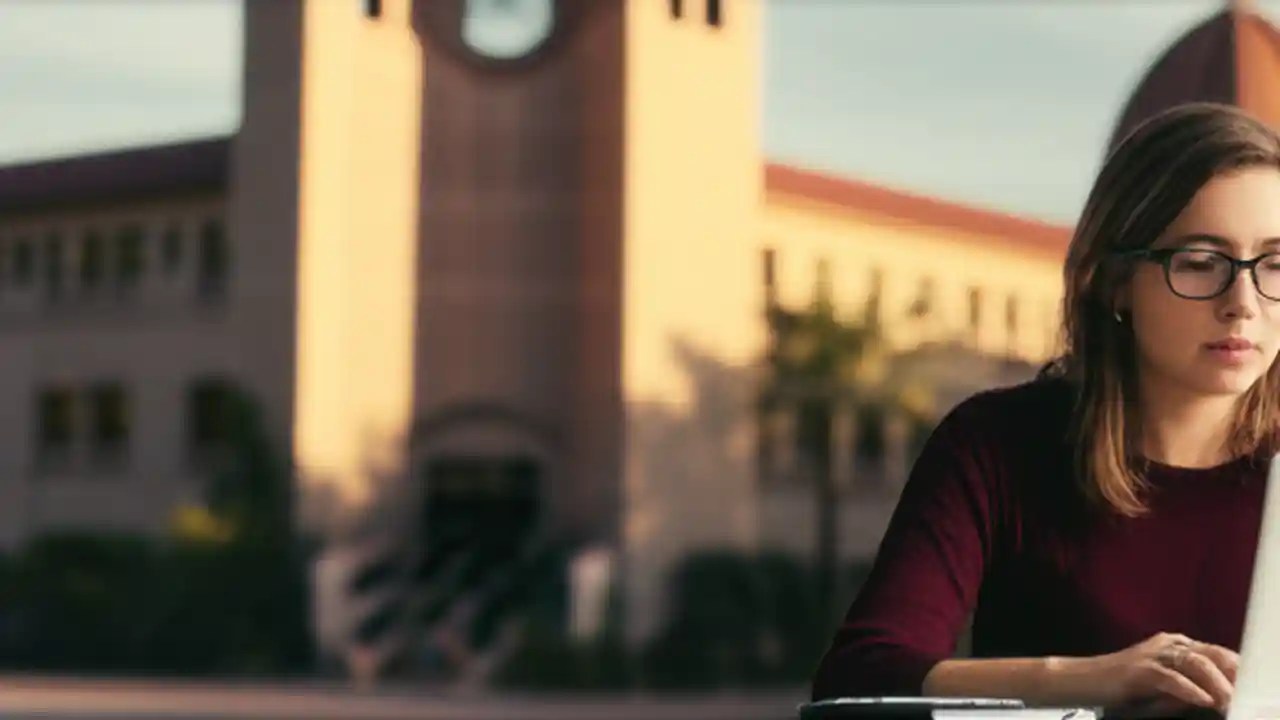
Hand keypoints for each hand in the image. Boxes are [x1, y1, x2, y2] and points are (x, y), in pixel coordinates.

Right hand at [1094, 632, 1237, 714]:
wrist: (1080, 681)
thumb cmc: (1119, 686)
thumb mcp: (1160, 687)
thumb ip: (1186, 686)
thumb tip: (1215, 698)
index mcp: (1174, 645)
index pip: (1216, 653)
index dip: (1237, 669)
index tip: (1254, 686)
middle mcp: (1166, 645)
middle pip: (1211, 654)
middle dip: (1234, 674)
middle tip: (1250, 694)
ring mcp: (1152, 654)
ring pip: (1195, 663)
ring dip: (1217, 684)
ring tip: (1231, 702)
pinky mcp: (1138, 670)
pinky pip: (1170, 677)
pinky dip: (1190, 690)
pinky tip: (1205, 701)